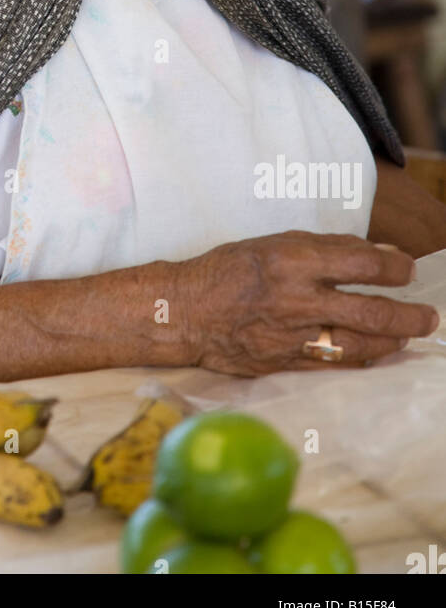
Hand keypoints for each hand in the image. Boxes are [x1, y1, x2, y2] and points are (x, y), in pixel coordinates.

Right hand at [176, 231, 439, 375]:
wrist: (186, 312)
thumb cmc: (228, 270)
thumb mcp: (273, 242)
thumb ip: (323, 249)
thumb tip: (372, 255)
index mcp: (292, 260)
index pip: (361, 264)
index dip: (393, 268)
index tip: (406, 269)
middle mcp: (296, 299)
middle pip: (370, 312)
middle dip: (408, 315)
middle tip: (428, 314)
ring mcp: (292, 336)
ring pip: (359, 345)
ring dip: (391, 341)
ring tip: (405, 334)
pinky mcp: (285, 363)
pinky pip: (335, 365)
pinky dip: (361, 359)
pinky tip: (375, 354)